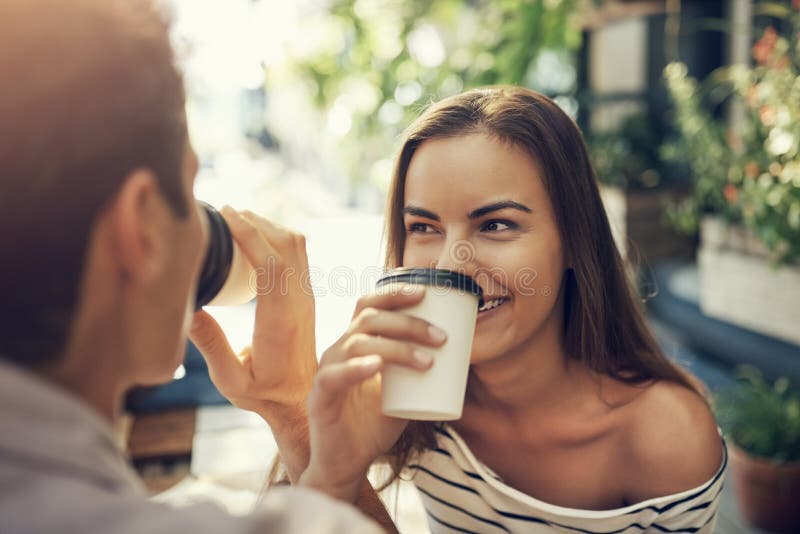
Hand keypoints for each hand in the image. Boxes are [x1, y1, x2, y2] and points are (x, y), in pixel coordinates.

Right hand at [189, 207, 316, 431]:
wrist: (301, 400)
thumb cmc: (263, 394)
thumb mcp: (230, 380)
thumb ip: (211, 344)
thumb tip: (188, 308)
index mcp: (280, 320)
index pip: (271, 263)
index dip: (250, 233)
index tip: (227, 214)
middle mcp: (299, 302)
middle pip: (286, 244)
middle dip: (256, 222)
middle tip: (225, 213)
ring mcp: (307, 297)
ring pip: (297, 245)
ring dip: (269, 226)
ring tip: (237, 220)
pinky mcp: (307, 296)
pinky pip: (299, 254)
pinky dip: (278, 237)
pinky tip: (255, 238)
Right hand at [299, 286, 446, 501]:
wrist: (348, 463)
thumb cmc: (374, 423)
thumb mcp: (402, 391)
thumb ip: (419, 370)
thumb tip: (462, 352)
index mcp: (356, 343)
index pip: (369, 305)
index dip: (394, 293)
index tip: (426, 292)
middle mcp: (339, 350)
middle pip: (369, 318)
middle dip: (409, 323)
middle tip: (442, 337)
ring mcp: (327, 371)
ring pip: (359, 344)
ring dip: (397, 348)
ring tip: (427, 360)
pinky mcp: (320, 397)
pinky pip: (335, 376)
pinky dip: (357, 368)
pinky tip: (377, 366)